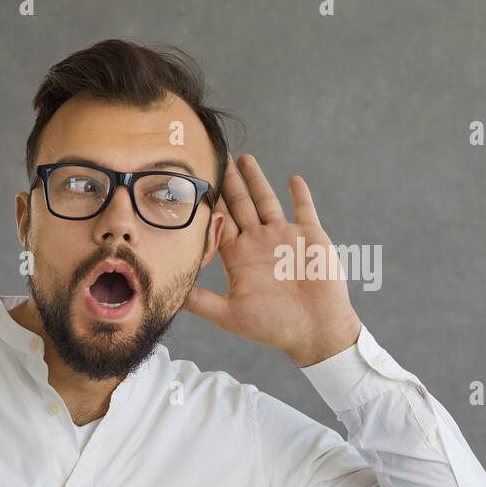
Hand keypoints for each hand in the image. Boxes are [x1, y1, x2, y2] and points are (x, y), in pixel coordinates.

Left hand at [184, 153, 361, 366]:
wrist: (316, 331)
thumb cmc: (275, 327)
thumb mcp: (231, 315)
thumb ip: (201, 302)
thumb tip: (169, 294)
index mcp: (239, 257)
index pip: (219, 222)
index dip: (208, 202)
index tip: (194, 180)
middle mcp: (259, 242)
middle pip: (239, 204)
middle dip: (228, 181)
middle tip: (216, 156)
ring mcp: (284, 237)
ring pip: (266, 200)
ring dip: (256, 179)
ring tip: (245, 158)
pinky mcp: (310, 237)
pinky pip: (304, 208)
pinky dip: (300, 193)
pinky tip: (293, 178)